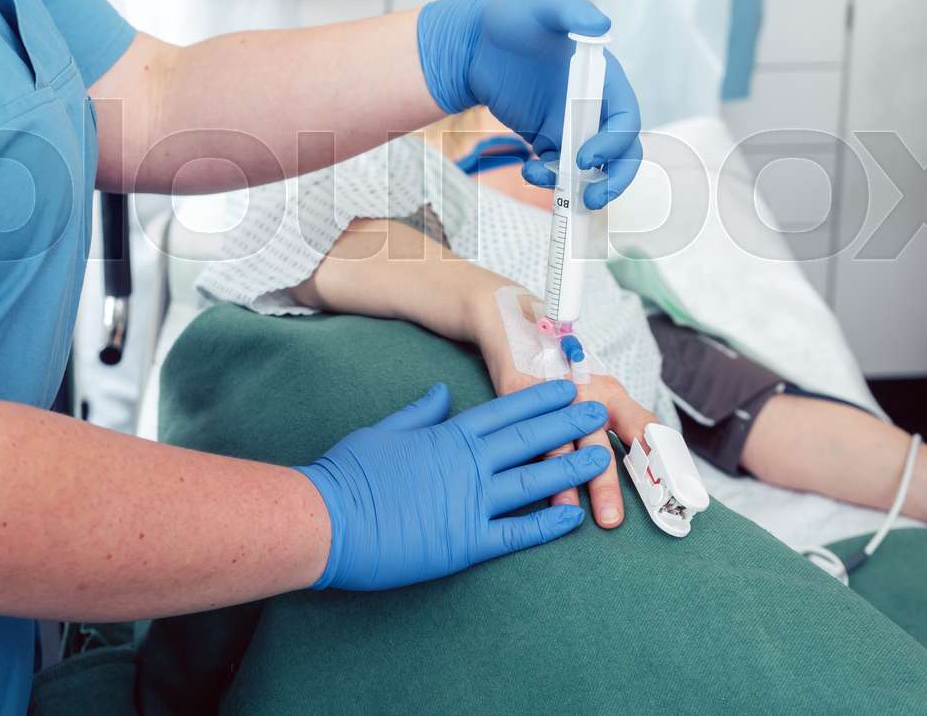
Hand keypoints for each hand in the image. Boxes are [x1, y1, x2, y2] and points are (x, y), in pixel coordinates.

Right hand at [296, 380, 607, 590]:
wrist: (325, 518)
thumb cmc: (347, 474)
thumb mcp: (384, 430)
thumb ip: (419, 412)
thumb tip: (441, 393)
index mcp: (448, 435)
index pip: (505, 410)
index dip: (541, 397)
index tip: (567, 385)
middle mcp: (466, 463)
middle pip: (529, 438)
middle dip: (568, 423)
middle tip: (600, 410)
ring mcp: (468, 502)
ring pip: (533, 480)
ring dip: (570, 467)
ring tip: (601, 456)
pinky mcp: (463, 542)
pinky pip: (515, 533)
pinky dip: (546, 525)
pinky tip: (573, 517)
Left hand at [417, 0, 642, 207]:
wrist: (472, 42)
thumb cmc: (511, 19)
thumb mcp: (543, 8)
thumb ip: (573, 12)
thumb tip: (600, 26)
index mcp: (603, 79)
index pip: (626, 120)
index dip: (614, 143)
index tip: (585, 157)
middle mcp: (592, 104)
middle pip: (620, 152)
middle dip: (613, 179)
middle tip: (592, 199)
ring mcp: (570, 123)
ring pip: (590, 167)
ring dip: (575, 184)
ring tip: (538, 177)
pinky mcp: (546, 137)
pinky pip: (557, 167)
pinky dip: (548, 177)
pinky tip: (528, 170)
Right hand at [466, 287, 655, 528]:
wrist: (515, 324)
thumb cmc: (561, 369)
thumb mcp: (597, 391)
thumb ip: (621, 423)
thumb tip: (650, 464)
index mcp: (611, 393)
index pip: (643, 428)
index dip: (656, 461)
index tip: (668, 493)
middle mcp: (586, 392)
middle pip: (599, 442)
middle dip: (605, 484)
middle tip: (612, 519)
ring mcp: (551, 393)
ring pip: (561, 444)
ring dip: (565, 482)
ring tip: (571, 513)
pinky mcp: (518, 392)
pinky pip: (526, 434)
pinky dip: (529, 464)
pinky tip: (527, 483)